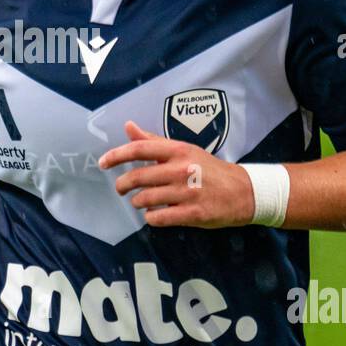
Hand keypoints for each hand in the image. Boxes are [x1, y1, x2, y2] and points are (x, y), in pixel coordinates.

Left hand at [97, 120, 255, 228]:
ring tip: (141, 201)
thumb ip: (154, 141)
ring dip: (137, 202)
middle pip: (138, 177)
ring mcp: (187, 192)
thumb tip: (128, 126)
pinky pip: (158, 218)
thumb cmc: (209, 169)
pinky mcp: (192, 213)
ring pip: (145, 199)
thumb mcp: (184, 150)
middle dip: (123, 185)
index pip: (139, 150)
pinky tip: (154, 214)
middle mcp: (181, 169)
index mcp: (178, 151)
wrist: (243, 192)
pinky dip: (151, 217)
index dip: (116, 156)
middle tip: (121, 189)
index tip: (102, 163)